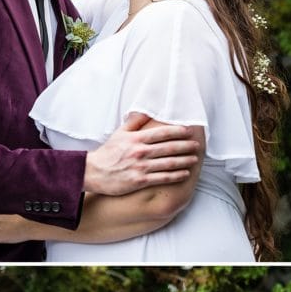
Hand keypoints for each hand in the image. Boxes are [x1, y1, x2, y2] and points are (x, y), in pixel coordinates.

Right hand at [84, 114, 200, 195]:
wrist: (93, 172)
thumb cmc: (107, 153)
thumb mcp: (119, 133)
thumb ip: (134, 122)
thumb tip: (146, 110)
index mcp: (136, 139)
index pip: (162, 133)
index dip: (178, 131)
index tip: (189, 131)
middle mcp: (140, 152)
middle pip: (169, 147)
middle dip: (186, 146)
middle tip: (197, 145)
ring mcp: (141, 167)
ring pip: (169, 163)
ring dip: (184, 160)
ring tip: (195, 159)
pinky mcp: (140, 181)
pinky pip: (163, 178)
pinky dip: (176, 175)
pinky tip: (185, 173)